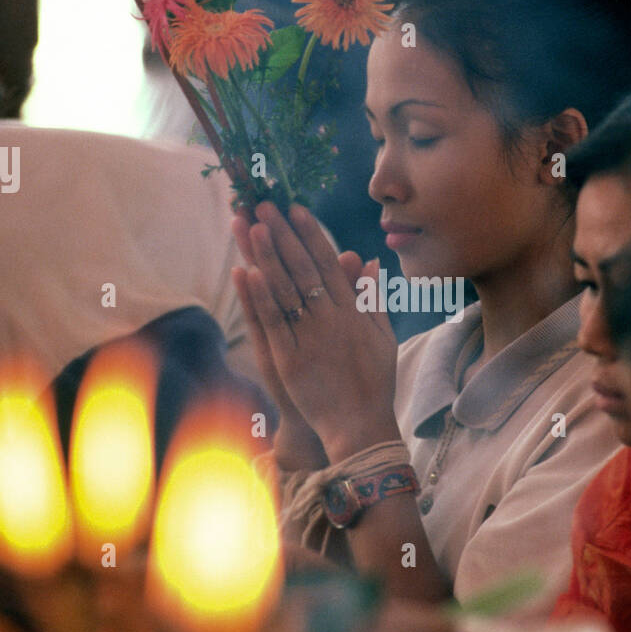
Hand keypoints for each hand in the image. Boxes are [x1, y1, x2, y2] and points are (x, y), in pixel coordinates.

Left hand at [235, 203, 400, 462]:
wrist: (361, 425)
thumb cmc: (374, 382)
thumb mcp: (383, 336)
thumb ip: (374, 298)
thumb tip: (368, 261)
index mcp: (353, 311)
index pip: (329, 263)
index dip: (311, 235)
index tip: (296, 210)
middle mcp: (332, 318)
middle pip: (303, 268)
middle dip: (283, 235)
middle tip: (265, 206)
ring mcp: (310, 338)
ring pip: (286, 290)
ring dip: (268, 256)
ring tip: (252, 227)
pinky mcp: (290, 360)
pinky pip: (274, 323)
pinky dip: (260, 297)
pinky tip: (247, 272)